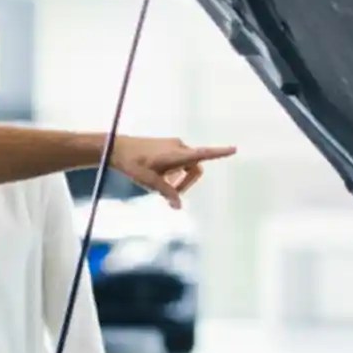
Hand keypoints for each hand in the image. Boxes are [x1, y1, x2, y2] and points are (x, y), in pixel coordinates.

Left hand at [109, 137, 236, 207]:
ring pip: (186, 165)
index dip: (219, 153)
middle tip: (171, 195)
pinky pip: (179, 161)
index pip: (203, 154)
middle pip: (195, 168)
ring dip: (179, 177)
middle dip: (187, 183)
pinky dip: (174, 171)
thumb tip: (179, 206)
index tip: (234, 150)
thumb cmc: (134, 164)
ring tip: (161, 185)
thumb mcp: (150, 182)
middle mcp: (179, 147)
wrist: (118, 149)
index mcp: (177, 154)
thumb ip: (167, 193)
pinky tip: (159, 176)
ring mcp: (174, 145)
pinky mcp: (168, 146)